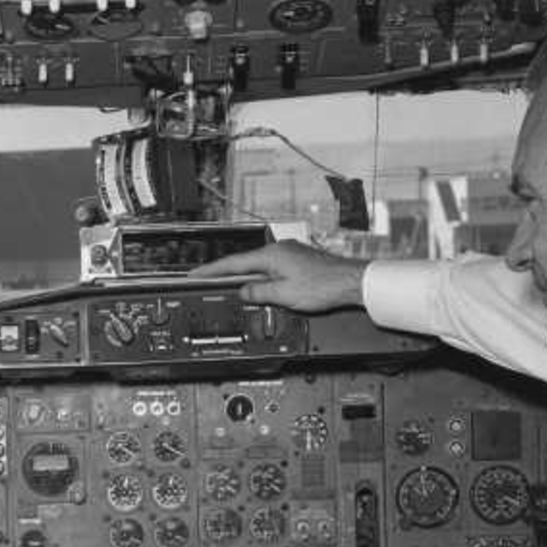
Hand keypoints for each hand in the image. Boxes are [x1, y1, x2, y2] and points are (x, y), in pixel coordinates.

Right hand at [189, 240, 367, 312]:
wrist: (350, 282)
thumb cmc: (323, 286)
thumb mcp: (283, 295)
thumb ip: (258, 293)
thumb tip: (244, 292)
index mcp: (271, 256)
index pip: (233, 264)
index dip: (211, 271)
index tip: (196, 274)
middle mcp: (279, 250)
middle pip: (245, 263)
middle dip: (226, 274)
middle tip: (208, 280)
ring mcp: (290, 254)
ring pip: (260, 267)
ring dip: (246, 278)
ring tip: (234, 289)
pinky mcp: (298, 260)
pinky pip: (272, 269)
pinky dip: (262, 278)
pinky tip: (262, 287)